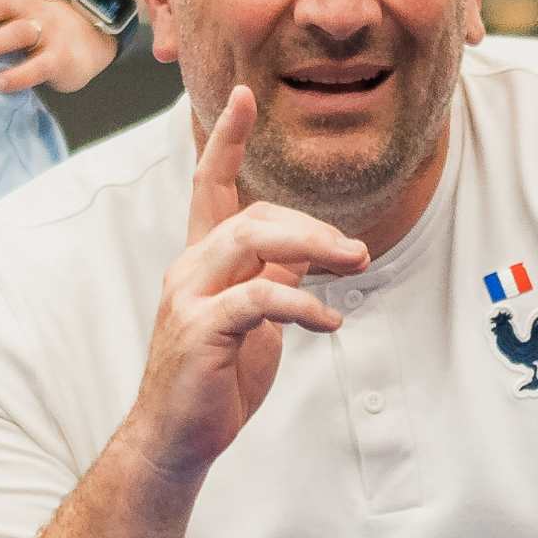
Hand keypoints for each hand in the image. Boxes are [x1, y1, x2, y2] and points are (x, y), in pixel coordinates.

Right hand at [125, 88, 359, 478]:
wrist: (178, 441)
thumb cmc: (216, 383)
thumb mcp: (257, 324)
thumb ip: (275, 281)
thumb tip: (310, 254)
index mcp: (200, 261)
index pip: (208, 185)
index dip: (227, 140)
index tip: (243, 95)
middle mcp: (188, 268)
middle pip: (252, 214)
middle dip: (312, 227)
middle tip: (359, 254)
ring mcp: (189, 296)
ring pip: (252, 241)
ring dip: (314, 249)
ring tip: (356, 267)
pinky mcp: (200, 329)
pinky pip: (260, 297)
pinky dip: (303, 305)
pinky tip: (329, 321)